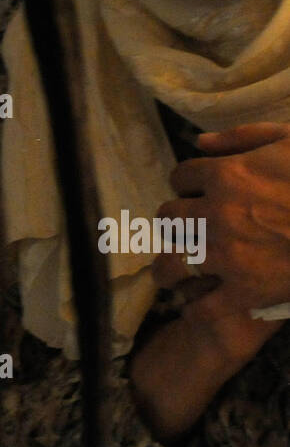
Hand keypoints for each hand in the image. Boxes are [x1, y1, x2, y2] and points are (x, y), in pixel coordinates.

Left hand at [150, 123, 289, 321]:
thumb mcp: (288, 139)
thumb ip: (241, 137)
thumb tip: (200, 142)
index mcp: (225, 175)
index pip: (180, 177)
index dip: (185, 184)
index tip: (192, 192)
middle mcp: (217, 214)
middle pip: (169, 218)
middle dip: (173, 222)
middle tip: (181, 231)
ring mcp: (229, 255)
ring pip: (173, 262)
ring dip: (168, 267)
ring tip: (169, 273)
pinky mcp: (247, 291)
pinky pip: (204, 306)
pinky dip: (196, 308)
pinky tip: (196, 305)